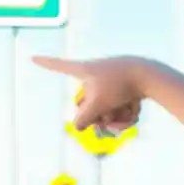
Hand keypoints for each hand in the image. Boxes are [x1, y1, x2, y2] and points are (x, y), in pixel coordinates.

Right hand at [32, 55, 152, 132]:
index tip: (32, 57)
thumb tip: (77, 127)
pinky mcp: (126, 90)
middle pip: (85, 103)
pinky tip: (136, 109)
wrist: (151, 76)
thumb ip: (82, 120)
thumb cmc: (120, 86)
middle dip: (96, 114)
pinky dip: (126, 115)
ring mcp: (111, 83)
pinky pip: (119, 109)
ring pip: (105, 111)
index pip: (59, 66)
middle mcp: (95, 76)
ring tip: (126, 111)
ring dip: (115, 118)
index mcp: (84, 71)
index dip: (45, 63)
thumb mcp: (96, 106)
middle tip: (109, 111)